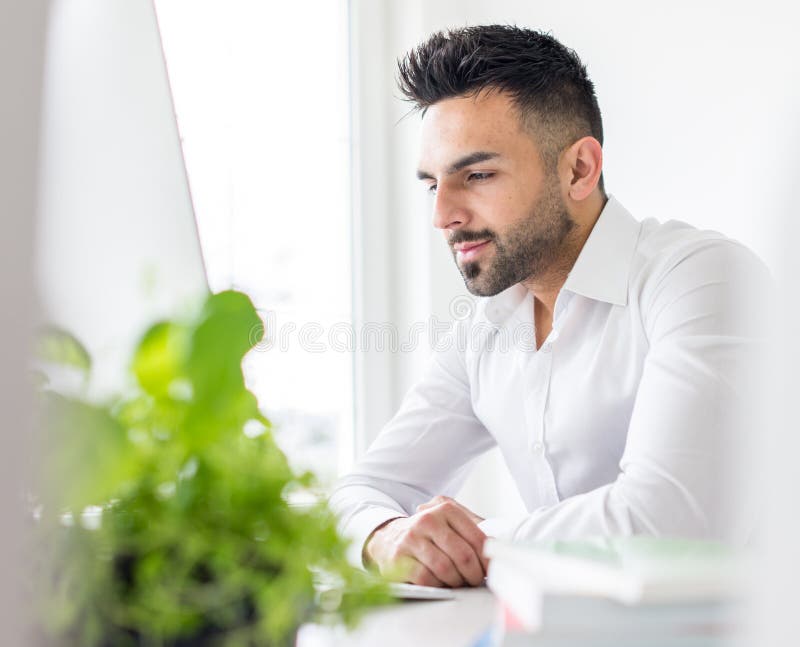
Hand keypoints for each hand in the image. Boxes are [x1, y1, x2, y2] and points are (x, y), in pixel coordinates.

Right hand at [364, 495, 487, 587]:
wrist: (387, 537)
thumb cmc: (427, 532)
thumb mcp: (448, 521)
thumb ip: (473, 528)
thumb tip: (499, 547)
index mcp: (446, 509)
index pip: (477, 538)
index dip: (488, 560)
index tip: (491, 571)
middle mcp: (428, 520)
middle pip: (463, 555)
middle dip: (474, 574)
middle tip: (476, 581)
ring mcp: (412, 539)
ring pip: (446, 569)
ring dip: (457, 582)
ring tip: (459, 582)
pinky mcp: (400, 558)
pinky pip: (427, 579)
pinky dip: (438, 585)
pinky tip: (439, 583)